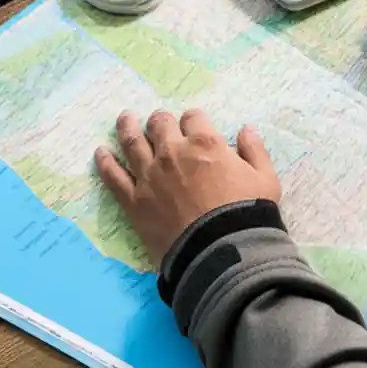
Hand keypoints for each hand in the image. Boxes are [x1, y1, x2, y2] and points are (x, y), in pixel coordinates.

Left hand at [94, 109, 280, 267]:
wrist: (221, 250)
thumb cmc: (247, 213)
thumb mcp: (265, 179)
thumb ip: (254, 151)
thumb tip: (246, 129)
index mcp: (205, 143)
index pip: (194, 118)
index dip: (194, 119)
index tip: (194, 125)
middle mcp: (173, 153)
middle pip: (160, 124)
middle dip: (160, 120)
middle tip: (159, 121)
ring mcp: (149, 175)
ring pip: (132, 142)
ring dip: (127, 127)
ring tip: (124, 119)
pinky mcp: (134, 200)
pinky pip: (114, 176)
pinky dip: (105, 162)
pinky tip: (100, 153)